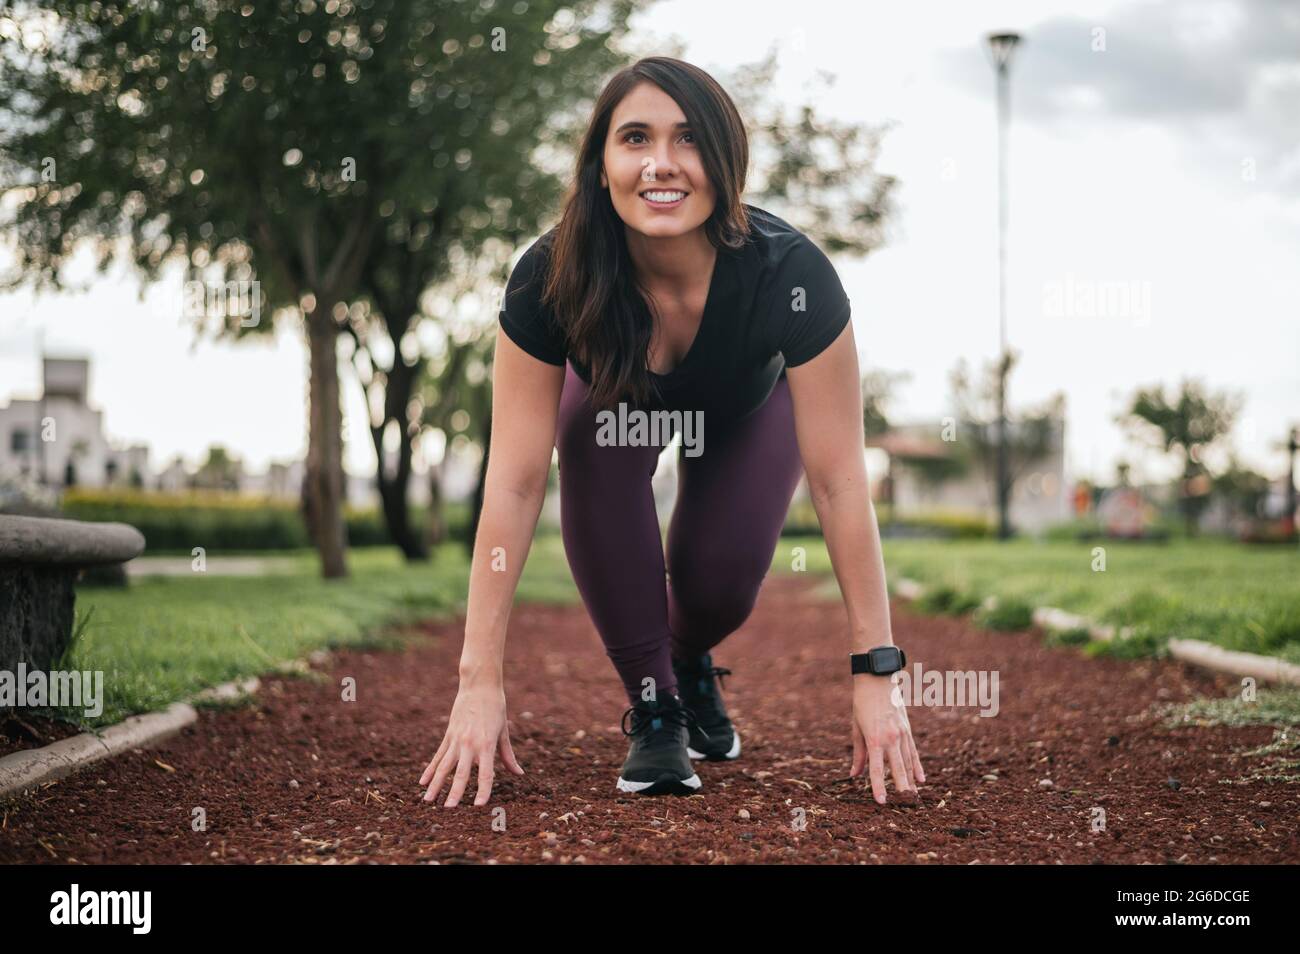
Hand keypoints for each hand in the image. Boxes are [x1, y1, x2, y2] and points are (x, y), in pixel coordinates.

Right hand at [419, 682, 523, 806]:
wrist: (479, 685)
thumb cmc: (496, 707)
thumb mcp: (504, 731)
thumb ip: (508, 755)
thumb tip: (518, 774)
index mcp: (486, 744)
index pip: (486, 773)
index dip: (483, 791)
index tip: (478, 806)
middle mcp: (470, 744)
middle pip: (462, 773)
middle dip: (455, 792)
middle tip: (448, 810)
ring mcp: (456, 739)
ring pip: (444, 766)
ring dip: (436, 784)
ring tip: (428, 801)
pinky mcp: (448, 735)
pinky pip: (438, 755)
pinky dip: (430, 770)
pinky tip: (422, 782)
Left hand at [849, 674, 924, 803]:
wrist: (877, 680)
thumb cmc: (862, 703)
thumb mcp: (856, 728)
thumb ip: (858, 753)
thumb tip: (854, 775)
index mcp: (874, 739)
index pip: (876, 769)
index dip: (878, 786)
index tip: (881, 802)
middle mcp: (890, 738)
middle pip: (897, 768)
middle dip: (901, 787)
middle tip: (905, 804)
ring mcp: (902, 734)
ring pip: (907, 762)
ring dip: (911, 780)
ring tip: (914, 796)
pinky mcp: (908, 730)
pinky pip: (913, 752)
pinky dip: (917, 766)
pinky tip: (921, 779)